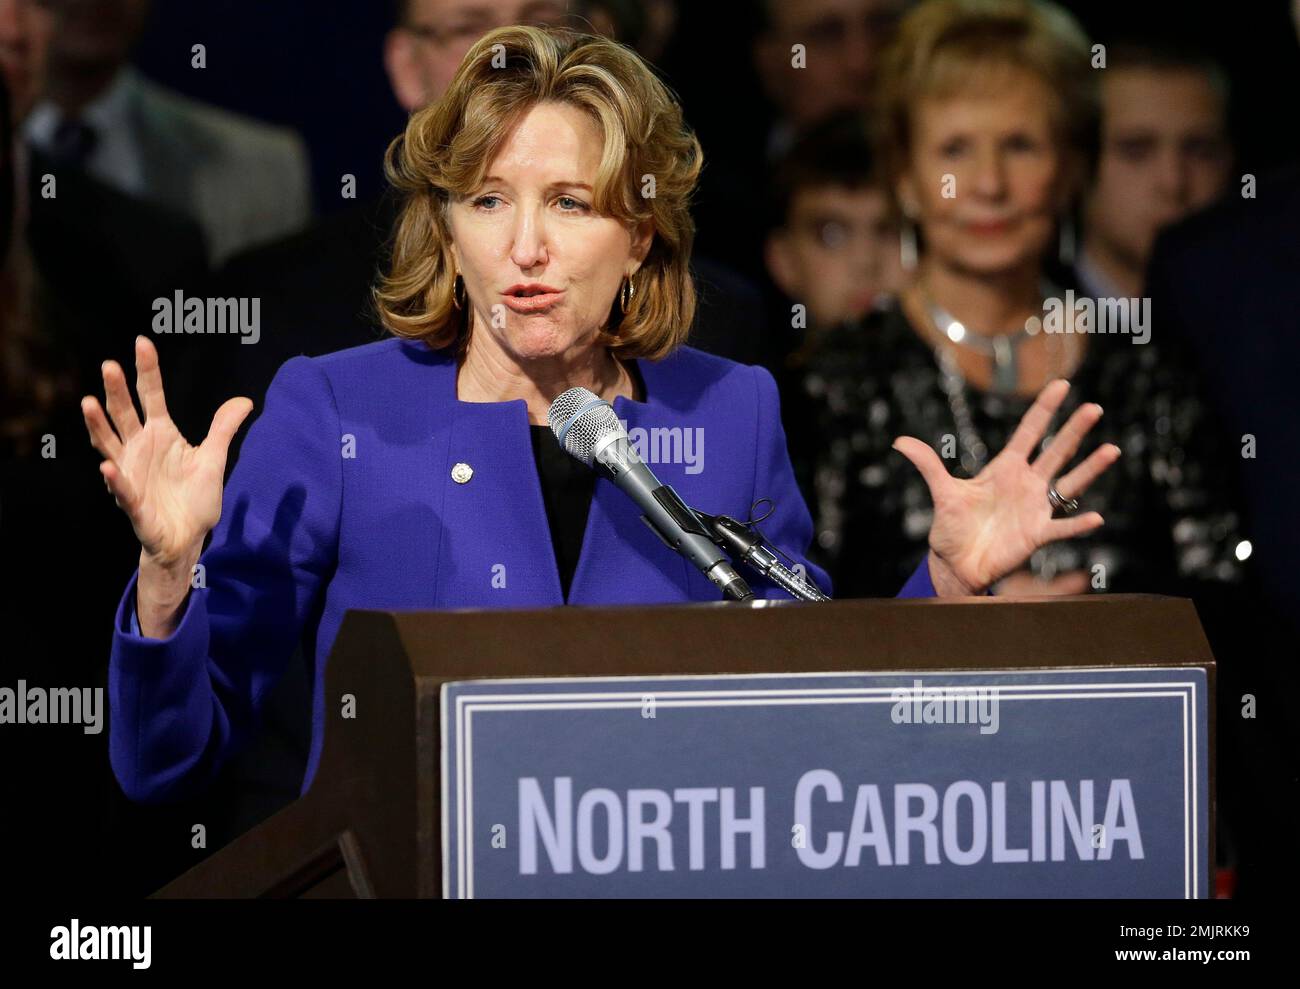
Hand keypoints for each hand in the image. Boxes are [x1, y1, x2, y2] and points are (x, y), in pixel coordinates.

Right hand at [81, 336, 252, 569]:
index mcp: (161, 435)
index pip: (152, 396)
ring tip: (89, 402)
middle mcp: (140, 449)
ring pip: (110, 445)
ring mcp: (131, 474)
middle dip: (117, 391)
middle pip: (125, 414)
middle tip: (110, 365)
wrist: (187, 537)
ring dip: (99, 425)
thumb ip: (223, 428)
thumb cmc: (194, 498)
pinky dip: (115, 479)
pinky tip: (107, 467)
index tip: (143, 342)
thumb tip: (244, 400)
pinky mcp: (133, 502)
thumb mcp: (213, 458)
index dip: (148, 371)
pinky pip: (122, 490)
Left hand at [892, 379, 1119, 594]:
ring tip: (1111, 449)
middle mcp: (1026, 483)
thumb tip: (899, 441)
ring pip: (1068, 483)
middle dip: (1074, 430)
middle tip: (1094, 408)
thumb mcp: (941, 492)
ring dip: (1090, 468)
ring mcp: (1035, 508)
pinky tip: (1095, 517)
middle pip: (1056, 451)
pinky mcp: (1036, 534)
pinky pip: (1062, 528)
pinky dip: (1077, 524)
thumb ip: (927, 465)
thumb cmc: (951, 527)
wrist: (956, 563)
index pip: (1029, 432)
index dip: (1044, 409)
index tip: (1062, 385)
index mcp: (1005, 468)